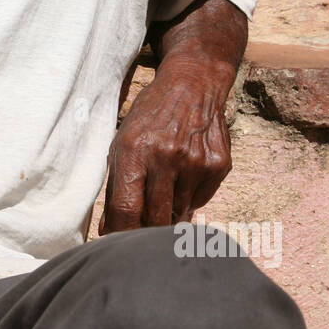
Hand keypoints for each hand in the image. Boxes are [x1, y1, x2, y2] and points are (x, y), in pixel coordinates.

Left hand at [99, 57, 232, 232]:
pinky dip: (188, 198)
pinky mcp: (219, 165)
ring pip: (178, 214)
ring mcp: (196, 162)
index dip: (120, 234)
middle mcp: (167, 156)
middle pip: (154, 219)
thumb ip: (115, 185)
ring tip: (164, 190)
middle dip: (144, 230)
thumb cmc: (149, 117)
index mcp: (135, 150)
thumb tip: (109, 230)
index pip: (126, 208)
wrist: (193, 85)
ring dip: (168, 213)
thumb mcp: (122, 141)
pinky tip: (184, 175)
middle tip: (140, 226)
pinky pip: (199, 201)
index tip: (117, 244)